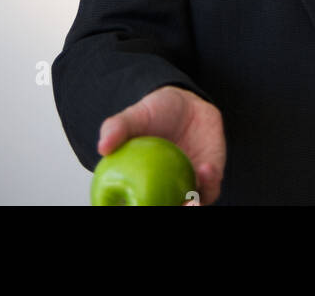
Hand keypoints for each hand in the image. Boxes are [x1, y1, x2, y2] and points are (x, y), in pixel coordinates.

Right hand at [98, 85, 225, 205]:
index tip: (139, 206)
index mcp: (142, 186)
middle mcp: (165, 192)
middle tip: (174, 207)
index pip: (138, 203)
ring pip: (191, 207)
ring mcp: (187, 187)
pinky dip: (210, 182)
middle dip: (171, 211)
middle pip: (166, 208)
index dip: (139, 206)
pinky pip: (211, 187)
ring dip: (192, 208)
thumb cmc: (155, 113)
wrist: (186, 103)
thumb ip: (118, 128)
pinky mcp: (209, 178)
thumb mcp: (135, 116)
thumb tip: (103, 146)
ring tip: (189, 203)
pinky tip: (204, 169)